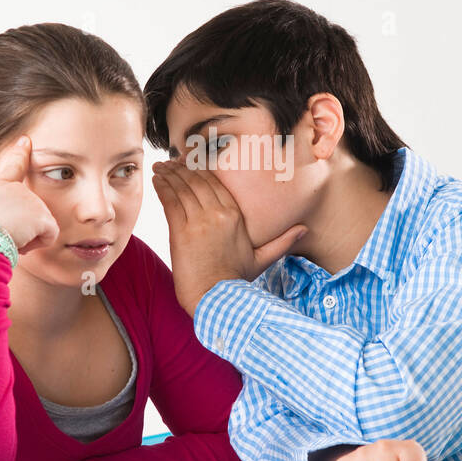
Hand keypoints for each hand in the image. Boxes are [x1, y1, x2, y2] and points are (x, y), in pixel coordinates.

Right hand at [0, 135, 59, 255]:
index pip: (12, 166)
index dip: (19, 152)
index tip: (25, 139)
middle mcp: (18, 189)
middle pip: (32, 214)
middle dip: (23, 228)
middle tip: (2, 232)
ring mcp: (32, 200)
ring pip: (40, 227)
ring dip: (27, 238)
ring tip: (7, 236)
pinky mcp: (43, 215)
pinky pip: (49, 236)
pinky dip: (36, 244)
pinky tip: (20, 240)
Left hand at [150, 157, 305, 315]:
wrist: (218, 299)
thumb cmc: (237, 281)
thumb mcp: (262, 259)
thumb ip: (282, 241)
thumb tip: (304, 230)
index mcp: (236, 215)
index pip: (215, 182)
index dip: (201, 169)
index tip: (190, 162)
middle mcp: (218, 213)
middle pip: (197, 180)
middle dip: (182, 168)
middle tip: (170, 161)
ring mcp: (199, 221)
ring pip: (182, 187)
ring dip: (169, 175)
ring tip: (160, 168)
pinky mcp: (181, 231)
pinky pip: (170, 201)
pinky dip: (162, 188)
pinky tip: (157, 181)